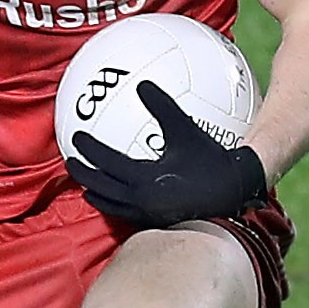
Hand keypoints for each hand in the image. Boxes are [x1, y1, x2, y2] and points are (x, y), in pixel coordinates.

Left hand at [64, 80, 267, 228]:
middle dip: (83, 175)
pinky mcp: (158, 222)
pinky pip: (127, 213)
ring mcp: (149, 215)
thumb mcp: (187, 130)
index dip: (88, 150)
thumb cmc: (213, 161)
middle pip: (101, 188)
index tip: (75, 138)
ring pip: (112, 205)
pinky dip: (115, 204)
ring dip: (96, 192)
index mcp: (144, 180)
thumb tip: (143, 85)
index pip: (106, 164)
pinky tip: (118, 197)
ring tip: (86, 185)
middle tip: (70, 162)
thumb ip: (163, 107)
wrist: (238, 193)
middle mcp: (142, 201)